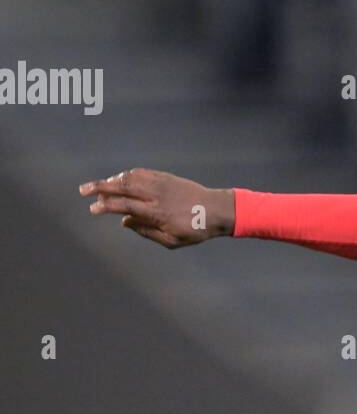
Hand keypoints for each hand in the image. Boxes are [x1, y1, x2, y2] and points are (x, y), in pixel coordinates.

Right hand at [78, 168, 233, 247]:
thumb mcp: (173, 241)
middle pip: (122, 187)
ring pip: (130, 177)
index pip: (125, 206)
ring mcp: (160, 183)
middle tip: (83, 190)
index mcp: (157, 213)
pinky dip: (127, 175)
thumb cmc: (195, 229)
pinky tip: (119, 179)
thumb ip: (146, 232)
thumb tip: (124, 222)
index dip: (106, 206)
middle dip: (100, 188)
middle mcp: (156, 195)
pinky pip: (141, 173)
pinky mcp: (165, 176)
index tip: (92, 208)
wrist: (217, 210)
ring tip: (100, 187)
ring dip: (111, 180)